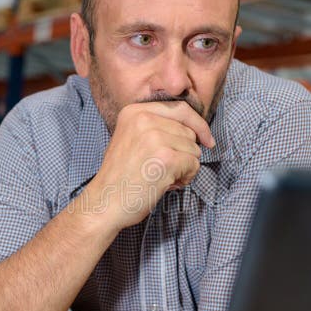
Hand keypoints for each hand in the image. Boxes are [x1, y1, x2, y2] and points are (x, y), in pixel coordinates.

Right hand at [83, 100, 214, 229]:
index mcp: (135, 111)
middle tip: (166, 169)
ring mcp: (155, 138)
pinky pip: (193, 164)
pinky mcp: (166, 158)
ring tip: (162, 177)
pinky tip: (167, 184)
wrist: (104, 203)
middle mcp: (144, 119)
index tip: (206, 139)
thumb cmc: (120, 177)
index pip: (180, 108)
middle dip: (185, 152)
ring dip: (185, 167)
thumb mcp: (131, 139)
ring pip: (194, 149)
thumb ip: (156, 127)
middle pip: (189, 131)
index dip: (197, 124)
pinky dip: (186, 177)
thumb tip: (194, 129)